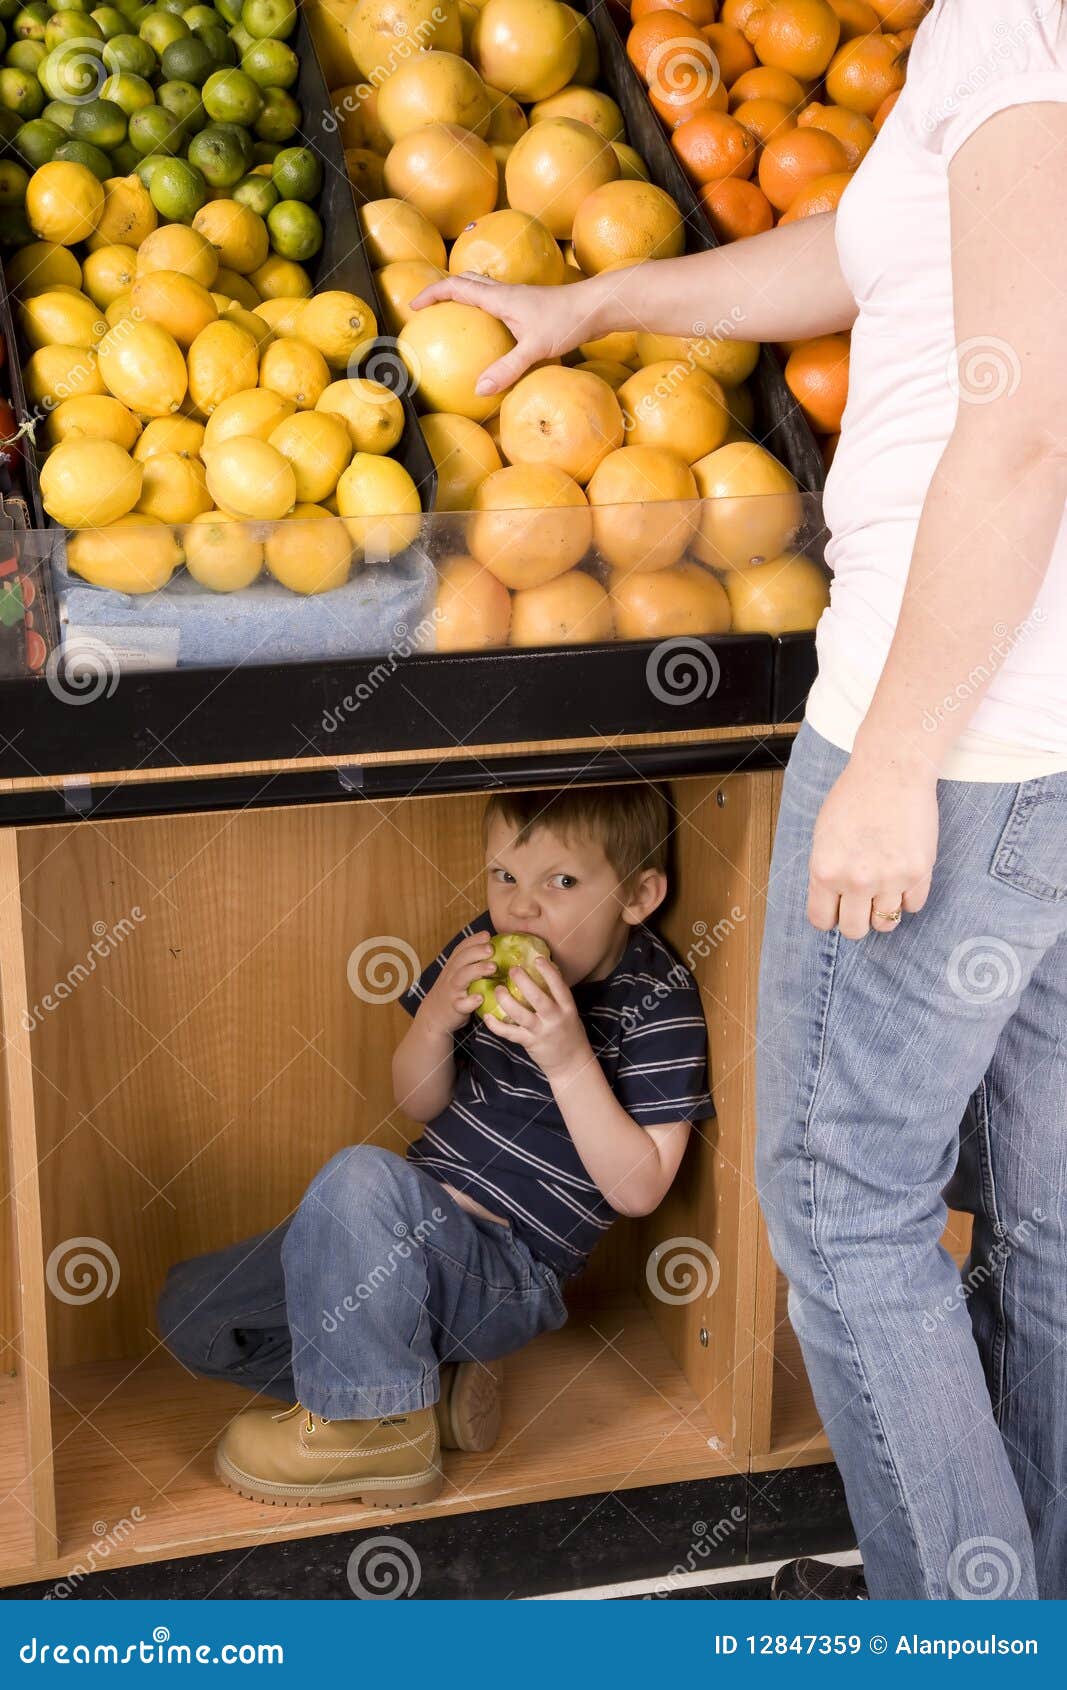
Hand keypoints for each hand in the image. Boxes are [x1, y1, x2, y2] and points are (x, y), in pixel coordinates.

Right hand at [408, 271, 604, 394]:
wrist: (598, 306)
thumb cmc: (567, 321)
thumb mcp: (535, 349)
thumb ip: (506, 369)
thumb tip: (479, 389)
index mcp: (500, 298)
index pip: (457, 287)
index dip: (433, 294)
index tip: (414, 306)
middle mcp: (506, 292)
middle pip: (466, 282)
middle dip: (443, 291)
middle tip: (427, 307)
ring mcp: (518, 298)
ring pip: (482, 289)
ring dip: (463, 296)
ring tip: (452, 316)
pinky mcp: (530, 306)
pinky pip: (497, 302)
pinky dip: (483, 309)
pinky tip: (489, 332)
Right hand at [419, 932, 495, 1035]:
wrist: (433, 1015)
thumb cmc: (453, 992)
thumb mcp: (459, 974)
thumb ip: (472, 963)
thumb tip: (497, 950)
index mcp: (454, 966)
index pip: (461, 948)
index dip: (473, 940)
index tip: (487, 935)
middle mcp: (451, 975)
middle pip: (461, 959)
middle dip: (476, 951)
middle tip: (491, 948)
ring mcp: (452, 991)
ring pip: (461, 978)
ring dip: (477, 970)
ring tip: (493, 967)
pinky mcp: (455, 1007)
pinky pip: (461, 1004)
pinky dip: (470, 1001)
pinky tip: (480, 998)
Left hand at [481, 958, 592, 1079]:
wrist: (572, 1063)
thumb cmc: (569, 1032)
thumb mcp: (569, 1012)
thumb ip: (557, 995)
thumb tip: (546, 969)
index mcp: (567, 1008)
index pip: (559, 987)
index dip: (549, 973)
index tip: (538, 959)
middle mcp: (555, 1019)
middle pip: (538, 999)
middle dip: (525, 983)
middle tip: (513, 969)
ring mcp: (542, 1032)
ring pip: (521, 1015)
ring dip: (507, 1001)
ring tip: (497, 989)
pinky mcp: (530, 1043)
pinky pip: (510, 1033)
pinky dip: (496, 1025)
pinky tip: (486, 1015)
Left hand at [807, 752, 939, 938]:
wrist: (892, 771)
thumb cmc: (854, 797)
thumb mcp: (823, 836)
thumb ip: (826, 872)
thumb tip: (831, 903)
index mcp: (825, 871)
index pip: (822, 920)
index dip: (829, 917)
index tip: (836, 908)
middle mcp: (856, 880)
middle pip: (854, 930)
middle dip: (856, 920)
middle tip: (861, 903)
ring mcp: (889, 878)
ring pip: (885, 924)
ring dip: (883, 912)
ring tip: (883, 889)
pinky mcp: (919, 872)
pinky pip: (913, 906)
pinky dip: (908, 897)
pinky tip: (903, 876)